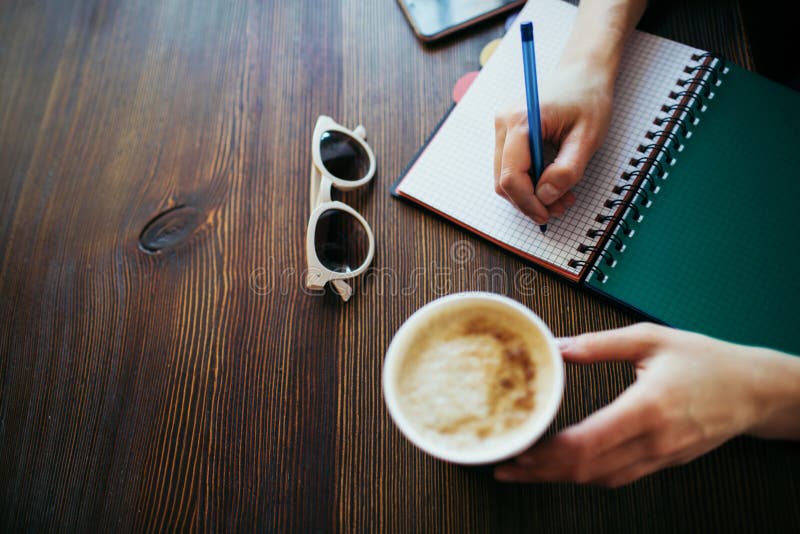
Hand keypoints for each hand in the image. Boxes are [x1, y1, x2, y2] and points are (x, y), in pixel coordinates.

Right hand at [494, 60, 614, 223]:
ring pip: (504, 178)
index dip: (527, 203)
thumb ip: (567, 171)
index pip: (511, 177)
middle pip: (503, 181)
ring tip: (560, 196)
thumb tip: (546, 198)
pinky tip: (550, 181)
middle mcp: (503, 124)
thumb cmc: (587, 98)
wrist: (582, 71)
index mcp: (521, 122)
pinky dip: (528, 182)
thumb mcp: (588, 137)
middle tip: (560, 208)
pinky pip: (510, 168)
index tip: (548, 215)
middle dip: (529, 202)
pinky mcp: (507, 134)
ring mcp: (502, 128)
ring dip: (529, 194)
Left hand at [494, 323, 799, 486]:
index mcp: (648, 408)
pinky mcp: (663, 462)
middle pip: (587, 468)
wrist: (753, 390)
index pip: (589, 442)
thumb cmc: (706, 361)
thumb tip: (559, 345)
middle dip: (543, 472)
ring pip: (601, 479)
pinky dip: (587, 476)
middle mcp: (653, 440)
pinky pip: (618, 477)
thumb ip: (601, 344)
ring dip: (561, 478)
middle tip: (509, 466)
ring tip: (527, 471)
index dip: (549, 453)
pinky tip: (566, 469)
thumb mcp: (651, 339)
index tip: (520, 450)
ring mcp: (660, 456)